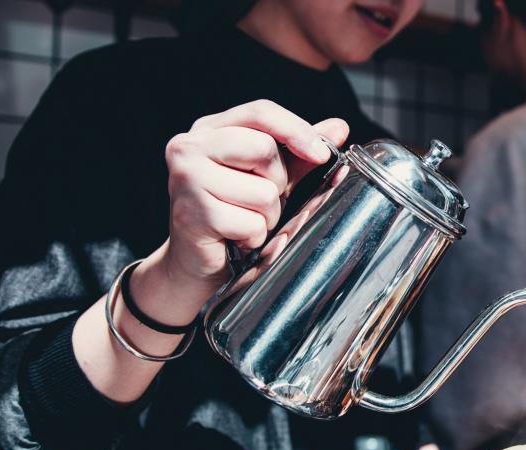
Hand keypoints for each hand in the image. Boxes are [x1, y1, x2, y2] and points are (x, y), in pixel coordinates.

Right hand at [162, 99, 348, 294]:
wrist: (198, 262)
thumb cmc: (235, 213)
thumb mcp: (271, 176)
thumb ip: (300, 152)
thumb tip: (338, 128)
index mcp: (210, 129)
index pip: (261, 112)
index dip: (297, 130)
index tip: (323, 154)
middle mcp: (190, 147)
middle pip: (264, 148)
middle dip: (278, 182)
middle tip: (260, 199)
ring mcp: (186, 179)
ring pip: (263, 191)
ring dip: (267, 215)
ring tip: (246, 221)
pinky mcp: (191, 214)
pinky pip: (251, 224)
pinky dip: (254, 237)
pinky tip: (236, 238)